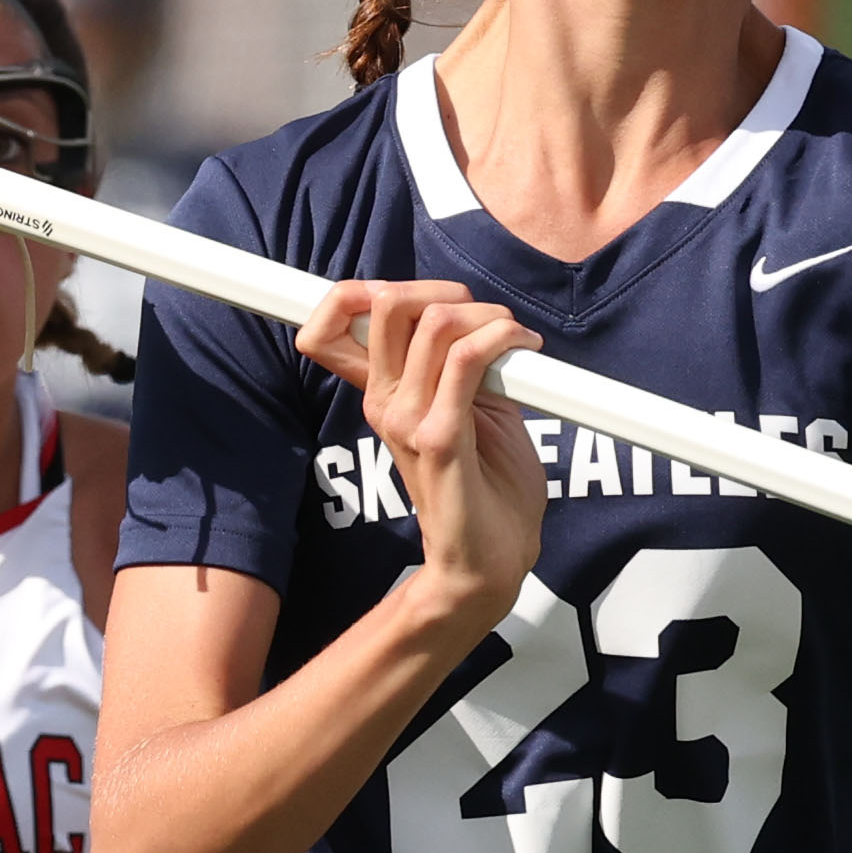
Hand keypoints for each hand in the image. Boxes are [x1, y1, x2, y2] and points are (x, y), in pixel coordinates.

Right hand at [294, 279, 548, 647]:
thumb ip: (454, 362)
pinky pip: (468, 358)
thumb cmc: (484, 485)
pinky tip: (524, 349)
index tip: (407, 293)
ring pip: (434, 322)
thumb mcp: (468, 408)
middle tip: (484, 319)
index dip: (346, 294)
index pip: (326, 328)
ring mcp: (407, 420)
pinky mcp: (440, 439)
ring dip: (488, 317)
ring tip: (513, 338)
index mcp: (380, 396)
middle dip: (444, 291)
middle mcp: (383, 404)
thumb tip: (467, 313)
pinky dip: (503, 339)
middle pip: (384, 303)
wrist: (489, 560)